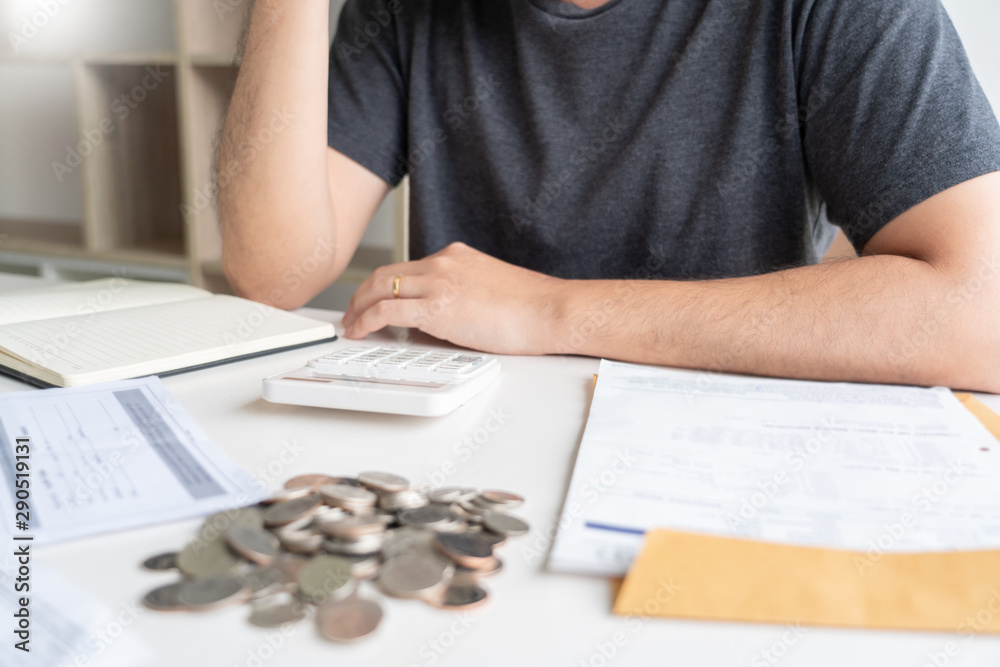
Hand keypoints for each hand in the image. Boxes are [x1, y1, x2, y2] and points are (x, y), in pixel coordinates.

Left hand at [341, 242, 563, 353]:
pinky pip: (386, 310)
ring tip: (351, 326)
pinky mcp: (436, 306)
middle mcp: (442, 263)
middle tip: (353, 313)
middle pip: (385, 273)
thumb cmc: (532, 308)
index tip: (375, 299)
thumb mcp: (489, 289)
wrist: (550, 310)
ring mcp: (438, 282)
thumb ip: (462, 294)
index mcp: (455, 257)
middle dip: (362, 294)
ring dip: (358, 308)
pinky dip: (365, 321)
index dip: (384, 286)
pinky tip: (360, 332)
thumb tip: (445, 318)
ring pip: (379, 288)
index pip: (407, 268)